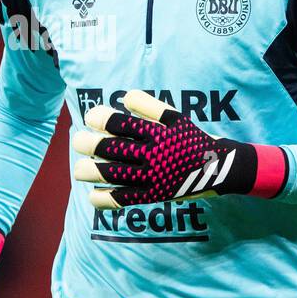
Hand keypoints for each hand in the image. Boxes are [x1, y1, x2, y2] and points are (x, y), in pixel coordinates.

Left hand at [72, 89, 285, 208]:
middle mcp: (153, 155)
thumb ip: (149, 105)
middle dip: (89, 144)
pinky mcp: (153, 196)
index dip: (100, 119)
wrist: (217, 168)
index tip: (91, 117)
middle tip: (79, 141)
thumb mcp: (175, 117)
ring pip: (114, 174)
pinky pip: (124, 199)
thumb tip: (124, 98)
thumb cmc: (189, 138)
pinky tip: (93, 194)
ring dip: (91, 172)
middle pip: (112, 149)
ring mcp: (152, 177)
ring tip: (79, 170)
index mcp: (157, 133)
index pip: (121, 124)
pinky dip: (105, 198)